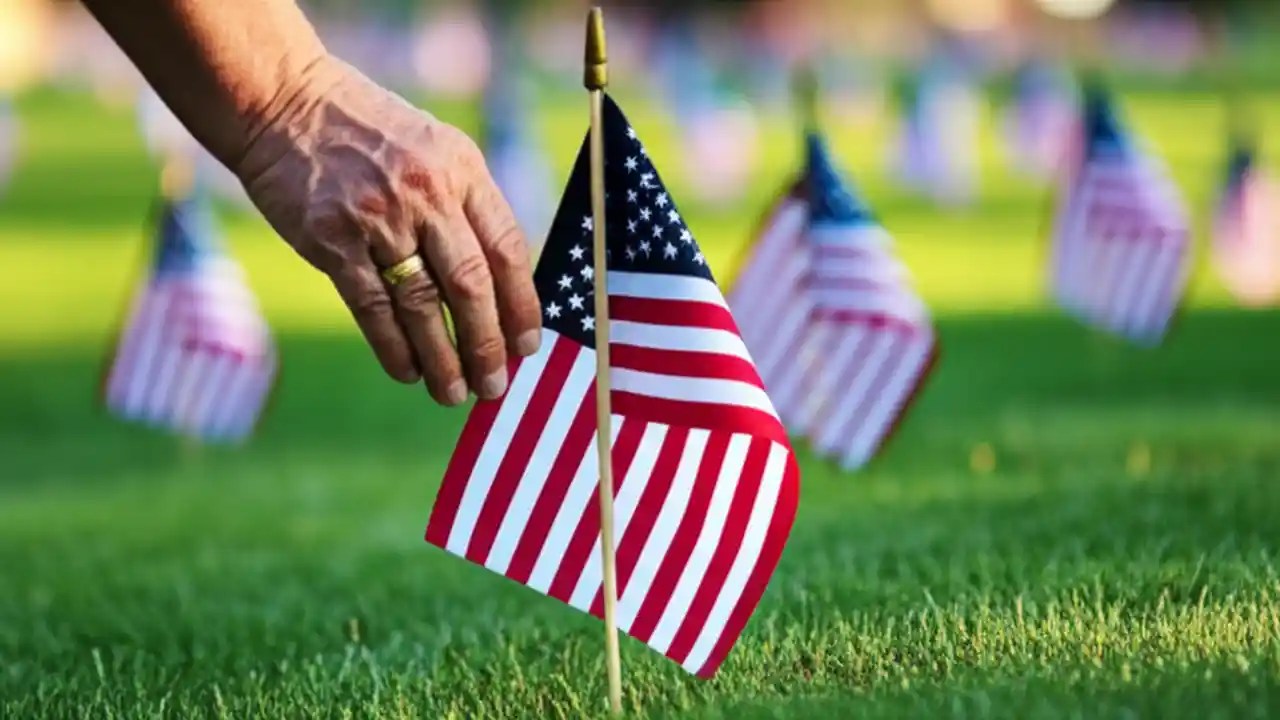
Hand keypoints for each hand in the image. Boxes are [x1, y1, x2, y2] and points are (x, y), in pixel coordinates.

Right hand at [235, 57, 540, 405]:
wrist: (284, 103)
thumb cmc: (369, 136)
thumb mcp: (435, 150)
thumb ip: (467, 207)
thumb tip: (500, 289)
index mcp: (462, 170)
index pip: (507, 249)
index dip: (522, 305)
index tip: (527, 347)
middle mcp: (426, 193)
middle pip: (472, 285)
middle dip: (487, 345)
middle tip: (495, 386)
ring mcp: (378, 217)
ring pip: (423, 305)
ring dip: (443, 358)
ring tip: (454, 393)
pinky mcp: (332, 239)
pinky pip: (373, 308)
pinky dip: (394, 347)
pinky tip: (409, 372)